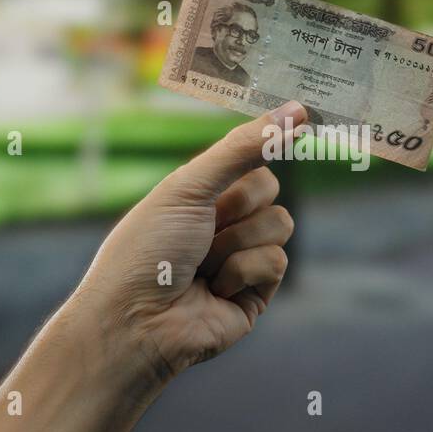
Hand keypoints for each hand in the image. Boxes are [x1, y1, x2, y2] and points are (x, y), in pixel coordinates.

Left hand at [62, 101, 306, 383]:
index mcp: (201, 194)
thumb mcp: (190, 185)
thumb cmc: (147, 249)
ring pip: (281, 226)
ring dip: (238, 242)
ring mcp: (242, 259)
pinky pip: (277, 262)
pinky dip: (244, 272)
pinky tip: (214, 290)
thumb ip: (243, 148)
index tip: (295, 121)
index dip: (257, 152)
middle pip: (271, 190)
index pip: (252, 159)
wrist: (136, 321)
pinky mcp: (256, 294)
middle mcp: (223, 224)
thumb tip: (297, 110)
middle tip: (205, 225)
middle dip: (238, 205)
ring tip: (203, 264)